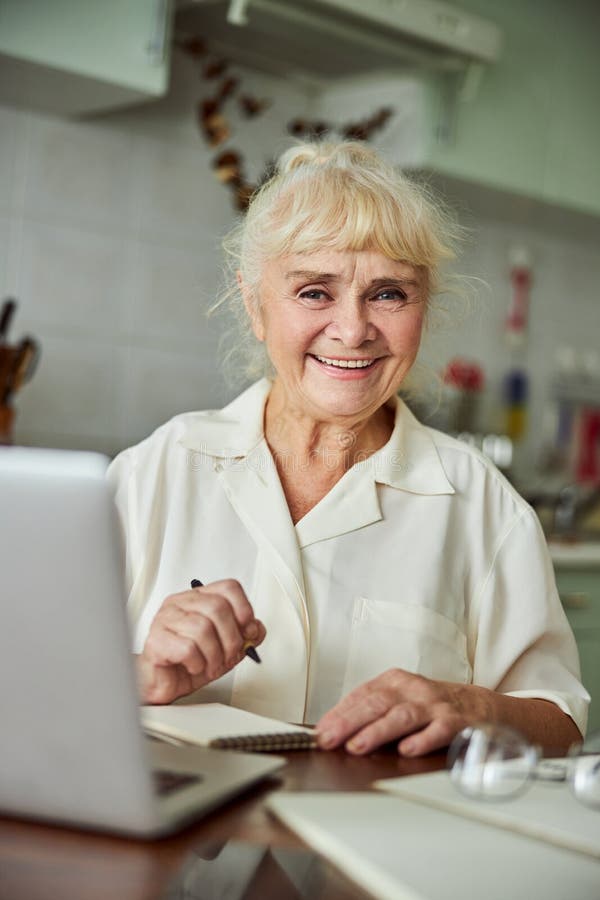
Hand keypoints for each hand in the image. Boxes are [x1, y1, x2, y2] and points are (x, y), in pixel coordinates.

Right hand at [137, 579, 265, 703]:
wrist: (163, 682)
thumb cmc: (190, 661)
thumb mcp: (225, 647)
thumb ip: (244, 636)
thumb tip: (256, 629)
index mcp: (198, 598)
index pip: (228, 587)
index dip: (244, 607)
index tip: (248, 628)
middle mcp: (181, 603)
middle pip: (218, 607)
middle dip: (231, 638)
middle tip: (229, 656)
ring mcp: (165, 619)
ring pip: (203, 628)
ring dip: (214, 655)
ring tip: (211, 665)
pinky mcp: (156, 640)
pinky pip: (187, 648)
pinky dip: (197, 663)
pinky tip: (194, 666)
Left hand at [315, 668, 492, 756]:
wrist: (481, 706)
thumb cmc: (432, 706)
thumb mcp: (400, 699)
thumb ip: (371, 712)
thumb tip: (333, 730)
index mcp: (395, 681)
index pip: (362, 695)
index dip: (339, 713)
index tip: (320, 731)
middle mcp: (413, 690)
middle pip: (377, 704)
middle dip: (349, 722)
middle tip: (329, 739)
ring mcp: (434, 705)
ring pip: (402, 716)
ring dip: (378, 731)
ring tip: (357, 746)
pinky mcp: (456, 723)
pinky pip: (438, 730)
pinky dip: (422, 740)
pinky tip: (407, 750)